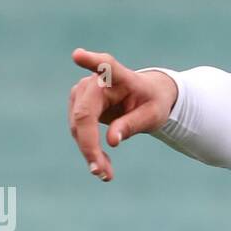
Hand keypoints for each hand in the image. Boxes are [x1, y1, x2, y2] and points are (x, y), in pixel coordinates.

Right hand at [68, 48, 178, 181]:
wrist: (148, 96)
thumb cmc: (153, 102)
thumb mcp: (153, 116)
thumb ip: (133, 125)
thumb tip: (111, 141)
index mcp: (119, 77)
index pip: (105, 66)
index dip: (91, 62)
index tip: (78, 56)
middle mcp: (95, 81)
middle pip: (83, 115)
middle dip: (89, 146)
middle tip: (102, 174)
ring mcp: (82, 92)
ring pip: (77, 127)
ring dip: (90, 152)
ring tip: (107, 174)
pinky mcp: (78, 105)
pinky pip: (79, 132)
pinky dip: (90, 150)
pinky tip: (103, 166)